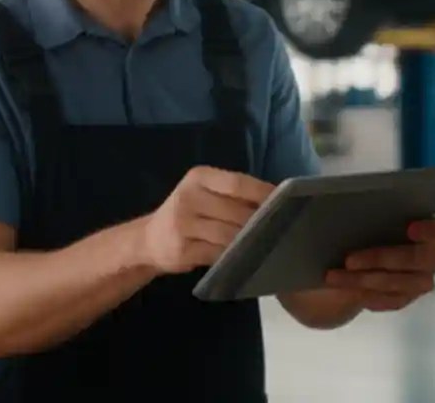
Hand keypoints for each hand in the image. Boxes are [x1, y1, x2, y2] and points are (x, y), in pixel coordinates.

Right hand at [136, 166, 274, 274]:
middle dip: (259, 221)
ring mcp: (183, 224)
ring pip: (228, 234)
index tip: (285, 202)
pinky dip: (233, 257)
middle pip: (236, 210)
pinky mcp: (182, 249)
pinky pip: (217, 254)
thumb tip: (274, 200)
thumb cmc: (187, 213)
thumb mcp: (203, 193)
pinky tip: (243, 258)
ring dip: (249, 241)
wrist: (149, 239)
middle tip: (280, 229)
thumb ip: (231, 194)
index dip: (263, 193)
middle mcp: (189, 197)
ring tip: (265, 244)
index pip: (238, 183)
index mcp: (198, 177)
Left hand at [323, 218, 434, 311]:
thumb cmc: (369, 230)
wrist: (363, 259)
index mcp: (428, 231)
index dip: (430, 230)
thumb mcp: (370, 222)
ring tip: (334, 278)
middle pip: (415, 260)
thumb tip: (348, 209)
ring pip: (398, 283)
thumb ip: (373, 218)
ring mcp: (421, 281)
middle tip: (349, 260)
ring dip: (364, 281)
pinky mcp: (407, 298)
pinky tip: (347, 291)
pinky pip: (391, 300)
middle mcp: (431, 257)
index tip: (410, 228)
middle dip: (380, 259)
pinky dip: (368, 295)